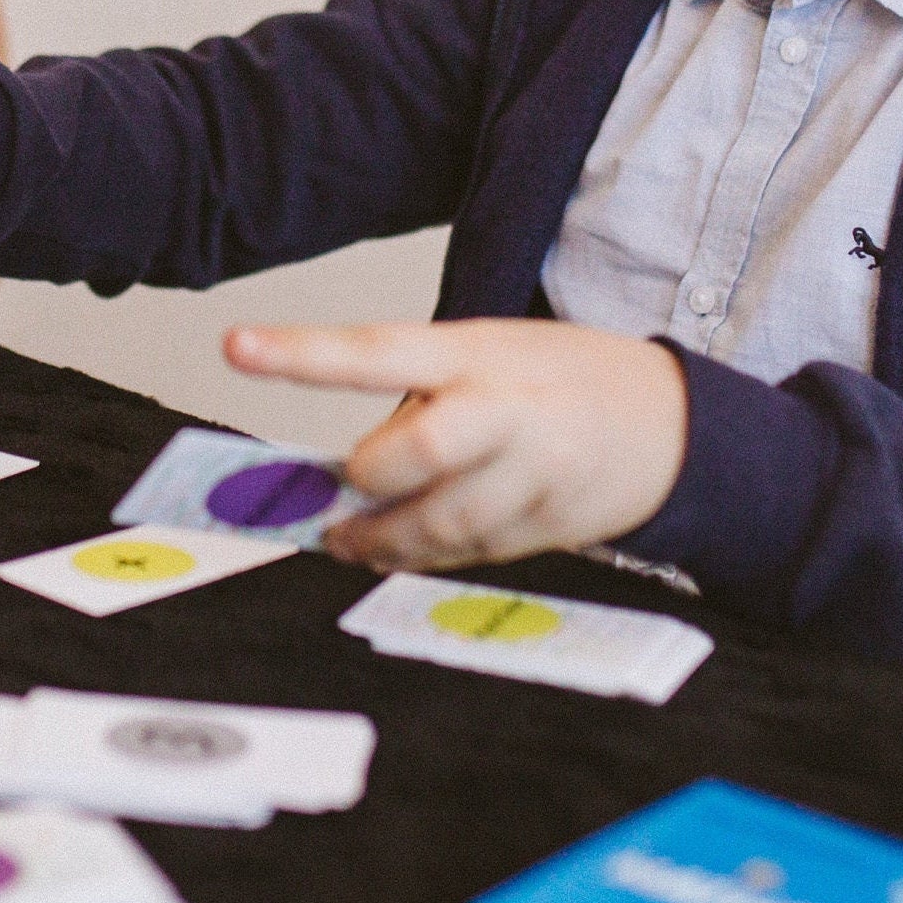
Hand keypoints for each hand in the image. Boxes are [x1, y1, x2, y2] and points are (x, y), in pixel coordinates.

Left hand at [224, 320, 688, 570]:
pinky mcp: (550, 526)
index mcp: (474, 350)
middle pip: (422, 449)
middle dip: (372, 477)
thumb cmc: (551, 378)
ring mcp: (535, 472)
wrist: (669, 419)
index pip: (376, 347)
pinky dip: (431, 555)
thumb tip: (347, 470)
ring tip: (348, 541)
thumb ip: (419, 395)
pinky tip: (409, 548)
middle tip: (346, 487)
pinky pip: (471, 553)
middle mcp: (506, 407)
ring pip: (443, 522)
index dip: (301, 353)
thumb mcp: (486, 353)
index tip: (234, 346)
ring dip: (384, 540)